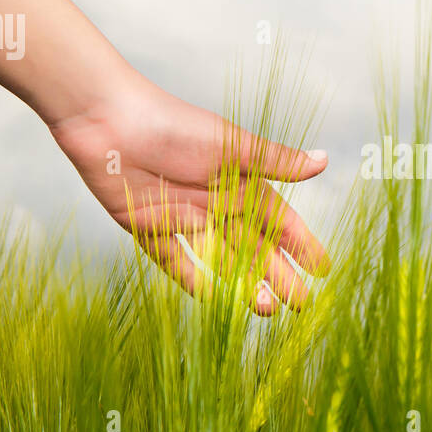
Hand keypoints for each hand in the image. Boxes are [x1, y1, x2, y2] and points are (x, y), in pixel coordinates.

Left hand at [47, 73, 330, 315]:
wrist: (107, 121)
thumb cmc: (172, 124)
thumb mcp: (231, 145)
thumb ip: (275, 162)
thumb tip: (324, 161)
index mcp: (239, 182)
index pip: (279, 221)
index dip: (301, 244)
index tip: (322, 269)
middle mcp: (216, 203)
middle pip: (254, 247)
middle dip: (279, 275)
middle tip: (301, 304)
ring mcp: (184, 218)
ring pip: (222, 260)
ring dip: (244, 284)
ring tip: (266, 309)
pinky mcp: (149, 229)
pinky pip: (175, 262)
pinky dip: (192, 280)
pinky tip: (213, 299)